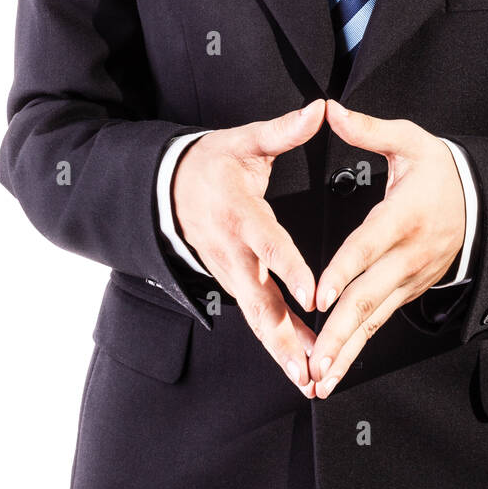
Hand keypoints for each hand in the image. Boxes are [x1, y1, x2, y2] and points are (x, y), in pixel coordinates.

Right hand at [172, 98, 325, 397]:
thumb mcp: (244, 141)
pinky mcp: (232, 284)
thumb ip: (283, 130)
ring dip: (283, 350)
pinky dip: (277, 345)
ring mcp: (229, 273)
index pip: (268, 243)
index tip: (313, 293)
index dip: (290, 268)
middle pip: (260, 299)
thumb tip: (320, 109)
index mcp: (239, 213)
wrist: (167, 188)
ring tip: (310, 379)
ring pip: (259, 318)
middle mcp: (232, 251)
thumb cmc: (213, 162)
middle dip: (286, 334)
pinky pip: (257, 318)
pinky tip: (301, 367)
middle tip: (311, 362)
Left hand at [309, 99, 465, 397]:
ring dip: (346, 351)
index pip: (369, 245)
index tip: (319, 296)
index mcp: (404, 215)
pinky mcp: (408, 291)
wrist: (481, 201)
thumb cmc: (438, 168)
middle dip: (339, 332)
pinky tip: (334, 367)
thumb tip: (329, 109)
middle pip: (369, 296)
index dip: (343, 270)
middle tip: (314, 359)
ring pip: (373, 320)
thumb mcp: (410, 140)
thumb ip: (368, 129)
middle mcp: (408, 254)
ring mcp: (410, 279)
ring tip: (319, 380)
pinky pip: (379, 321)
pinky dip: (356, 347)